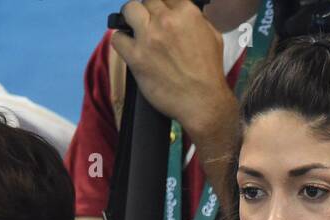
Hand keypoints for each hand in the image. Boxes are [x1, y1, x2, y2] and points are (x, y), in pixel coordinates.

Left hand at [111, 0, 232, 135]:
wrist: (203, 101)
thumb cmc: (209, 71)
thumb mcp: (212, 35)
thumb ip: (196, 19)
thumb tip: (184, 14)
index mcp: (186, 12)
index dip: (162, 5)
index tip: (160, 13)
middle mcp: (166, 20)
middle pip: (146, 0)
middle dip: (147, 11)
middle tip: (148, 23)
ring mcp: (149, 38)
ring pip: (128, 10)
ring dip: (130, 18)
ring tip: (134, 30)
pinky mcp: (136, 57)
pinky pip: (117, 38)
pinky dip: (121, 41)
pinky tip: (128, 47)